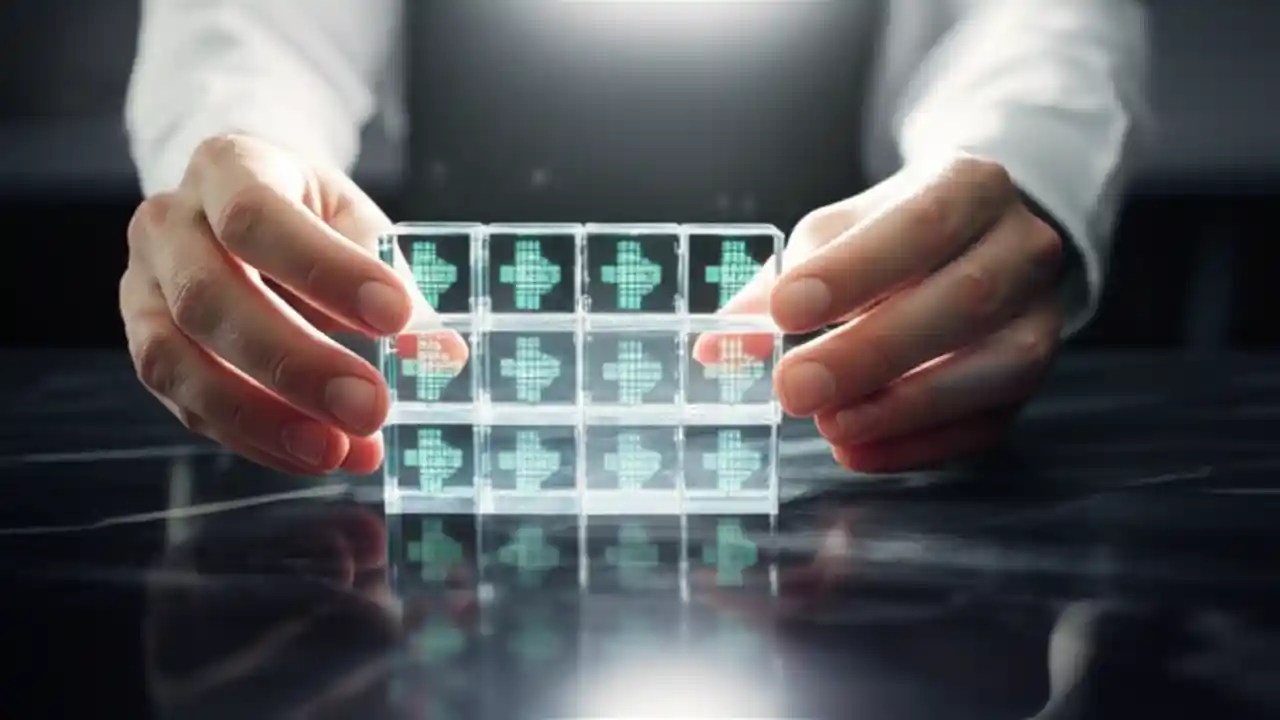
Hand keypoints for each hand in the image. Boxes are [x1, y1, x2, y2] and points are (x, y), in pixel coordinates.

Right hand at [121, 134, 464, 474]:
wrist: (241, 206)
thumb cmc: (308, 215)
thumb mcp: (355, 223)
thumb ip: (393, 281)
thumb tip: (441, 355)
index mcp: (226, 167)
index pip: (257, 217)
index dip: (325, 272)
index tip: (395, 317)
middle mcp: (167, 223)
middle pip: (209, 298)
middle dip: (295, 364)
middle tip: (370, 407)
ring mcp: (142, 286)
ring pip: (177, 361)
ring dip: (262, 417)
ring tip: (340, 451)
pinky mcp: (144, 346)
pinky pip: (184, 404)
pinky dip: (252, 437)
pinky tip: (312, 454)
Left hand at [720, 153, 1064, 471]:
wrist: (979, 241)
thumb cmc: (893, 238)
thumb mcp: (835, 238)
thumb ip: (779, 285)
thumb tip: (715, 346)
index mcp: (968, 186)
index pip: (920, 223)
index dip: (855, 271)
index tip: (785, 312)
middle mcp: (1021, 246)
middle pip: (962, 299)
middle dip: (871, 351)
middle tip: (794, 389)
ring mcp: (1041, 315)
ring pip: (995, 366)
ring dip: (903, 406)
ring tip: (828, 426)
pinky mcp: (1035, 378)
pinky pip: (991, 421)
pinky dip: (921, 444)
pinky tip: (859, 451)